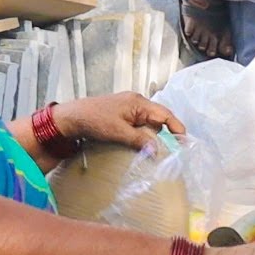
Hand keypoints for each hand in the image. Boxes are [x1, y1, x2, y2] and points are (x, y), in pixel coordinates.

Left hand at [52, 92, 185, 149]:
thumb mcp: (118, 132)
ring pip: (148, 124)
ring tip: (160, 152)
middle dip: (167, 134)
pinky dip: (144, 136)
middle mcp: (136, 103)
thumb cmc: (94, 120)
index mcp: (138, 102)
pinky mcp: (121, 116)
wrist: (70, 118)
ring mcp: (128, 109)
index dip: (176, 127)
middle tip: (174, 150)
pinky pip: (139, 126)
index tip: (184, 141)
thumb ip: (139, 140)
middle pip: (158, 119)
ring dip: (154, 136)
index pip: (164, 114)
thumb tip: (157, 151)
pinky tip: (143, 147)